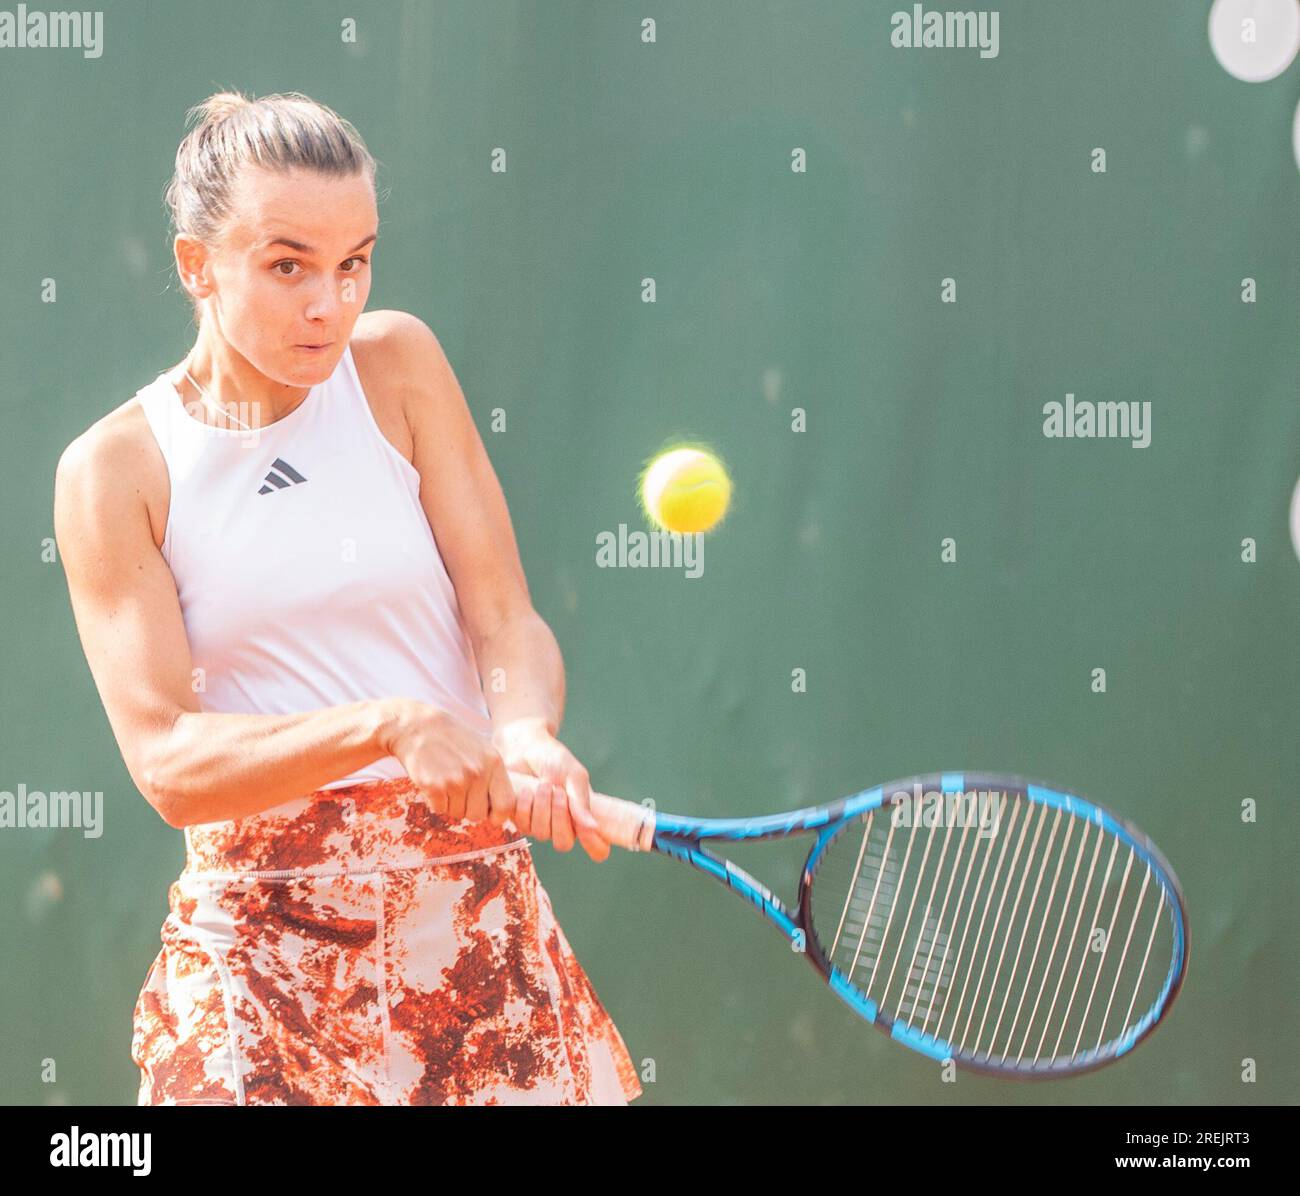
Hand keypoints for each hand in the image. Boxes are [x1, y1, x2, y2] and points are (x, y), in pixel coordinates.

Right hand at [383, 700, 515, 827]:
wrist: (419, 726)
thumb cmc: (453, 739)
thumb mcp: (483, 750)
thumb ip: (494, 776)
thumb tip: (502, 809)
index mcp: (494, 763)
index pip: (506, 805)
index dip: (497, 815)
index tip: (488, 813)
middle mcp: (478, 773)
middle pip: (478, 814)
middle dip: (468, 809)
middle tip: (459, 793)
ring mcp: (456, 780)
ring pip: (457, 813)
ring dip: (450, 803)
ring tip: (445, 781)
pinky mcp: (435, 786)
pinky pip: (439, 808)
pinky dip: (435, 800)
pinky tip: (434, 781)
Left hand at [491, 718, 609, 861]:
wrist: (525, 747)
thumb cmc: (554, 759)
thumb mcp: (574, 776)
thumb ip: (581, 801)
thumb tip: (593, 827)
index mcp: (582, 817)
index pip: (596, 847)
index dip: (596, 847)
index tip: (590, 833)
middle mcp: (563, 826)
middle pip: (564, 843)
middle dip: (560, 818)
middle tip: (558, 792)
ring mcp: (540, 825)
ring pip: (542, 834)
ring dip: (542, 809)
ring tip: (543, 786)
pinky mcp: (520, 819)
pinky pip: (524, 826)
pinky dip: (526, 807)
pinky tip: (527, 790)